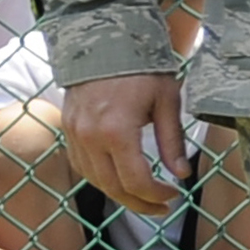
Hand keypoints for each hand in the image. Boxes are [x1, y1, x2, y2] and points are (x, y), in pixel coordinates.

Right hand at [62, 73, 185, 213]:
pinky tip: (119, 179)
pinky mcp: (68, 129)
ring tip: (143, 197)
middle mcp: (90, 137)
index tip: (174, 195)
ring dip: (118, 193)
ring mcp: (74, 133)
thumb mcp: (167, 102)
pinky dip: (100, 177)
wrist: (106, 41)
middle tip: (162, 208)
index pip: (135, 181)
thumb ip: (172, 141)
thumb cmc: (143, 68)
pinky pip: (81, 164)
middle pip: (112, 187)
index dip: (156, 195)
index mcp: (117, 131)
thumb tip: (182, 174)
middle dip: (138, 203)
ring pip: (93, 179)